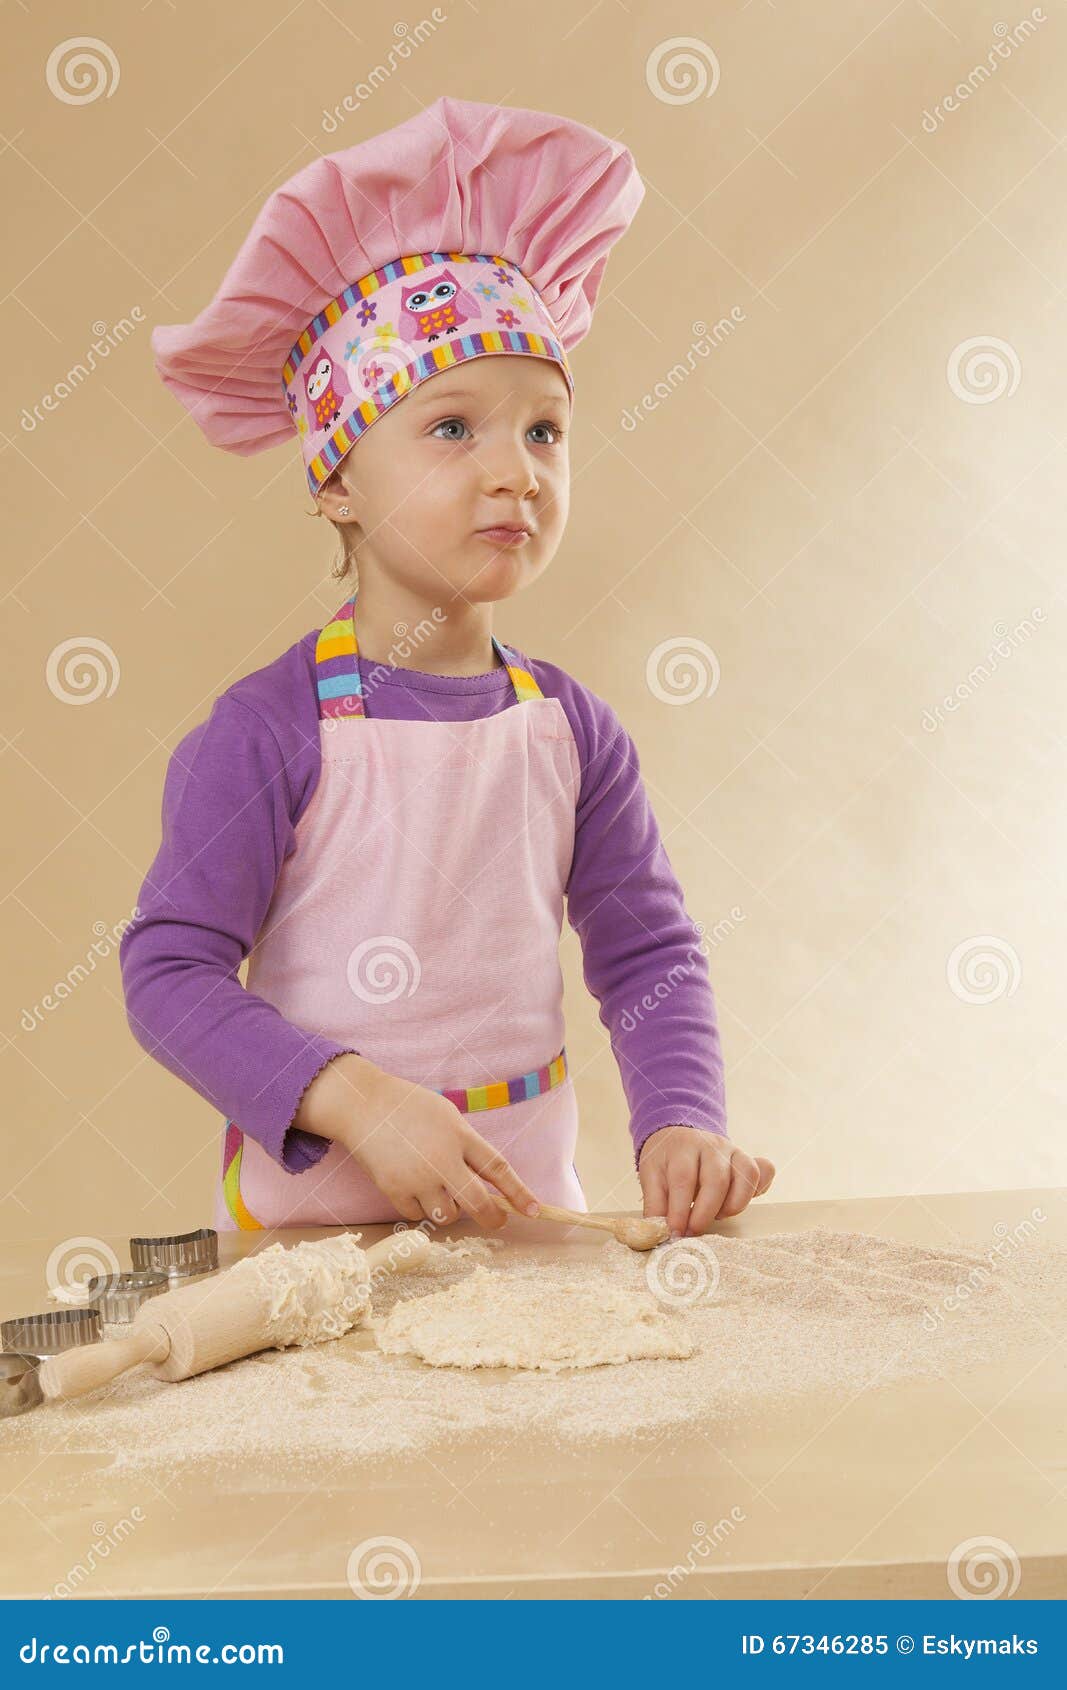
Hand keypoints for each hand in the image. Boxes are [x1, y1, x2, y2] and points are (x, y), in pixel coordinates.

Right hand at [295, 1053, 541, 1229]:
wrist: (363, 1105)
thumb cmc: (410, 1107)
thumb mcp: (448, 1116)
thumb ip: (467, 1145)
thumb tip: (487, 1180)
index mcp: (460, 1136)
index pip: (498, 1170)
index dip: (520, 1193)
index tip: (536, 1211)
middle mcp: (441, 1160)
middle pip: (478, 1204)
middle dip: (493, 1217)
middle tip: (498, 1220)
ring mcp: (417, 1178)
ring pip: (448, 1215)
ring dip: (452, 1210)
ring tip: (442, 1191)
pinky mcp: (394, 1190)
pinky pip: (417, 1215)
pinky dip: (421, 1208)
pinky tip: (414, 1188)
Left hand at [638, 1125, 773, 1236]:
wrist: (679, 1135)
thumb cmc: (666, 1160)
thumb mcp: (651, 1177)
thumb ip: (654, 1205)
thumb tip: (656, 1235)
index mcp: (683, 1147)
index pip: (683, 1179)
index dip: (680, 1210)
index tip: (675, 1233)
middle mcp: (712, 1145)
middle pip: (717, 1179)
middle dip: (705, 1212)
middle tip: (693, 1232)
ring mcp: (733, 1150)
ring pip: (746, 1176)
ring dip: (733, 1204)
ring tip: (716, 1215)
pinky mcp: (747, 1159)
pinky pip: (764, 1172)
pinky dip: (757, 1191)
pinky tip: (737, 1202)